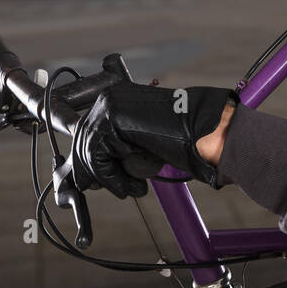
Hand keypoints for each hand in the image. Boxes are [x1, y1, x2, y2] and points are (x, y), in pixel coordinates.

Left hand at [71, 80, 237, 195]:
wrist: (203, 131)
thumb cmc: (181, 139)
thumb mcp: (141, 143)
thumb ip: (116, 149)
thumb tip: (86, 173)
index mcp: (115, 98)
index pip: (86, 130)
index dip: (84, 158)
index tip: (83, 181)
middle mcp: (108, 98)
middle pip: (83, 139)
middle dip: (92, 171)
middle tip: (115, 189)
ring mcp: (108, 104)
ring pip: (89, 150)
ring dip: (108, 178)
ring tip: (131, 189)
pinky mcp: (111, 117)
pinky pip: (98, 156)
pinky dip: (112, 177)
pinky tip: (132, 185)